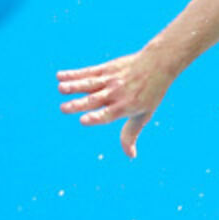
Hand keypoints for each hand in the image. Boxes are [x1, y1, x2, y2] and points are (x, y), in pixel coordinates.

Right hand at [57, 51, 174, 157]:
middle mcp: (116, 93)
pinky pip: (88, 72)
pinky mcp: (107, 69)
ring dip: (74, 86)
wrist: (159, 63)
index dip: (96, 118)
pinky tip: (59, 76)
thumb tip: (131, 156)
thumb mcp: (145, 114)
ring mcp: (111, 80)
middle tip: (63, 108)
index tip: (83, 120)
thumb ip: (131, 133)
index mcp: (125, 106)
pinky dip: (73, 74)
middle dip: (79, 104)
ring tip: (60, 88)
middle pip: (95, 100)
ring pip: (90, 84)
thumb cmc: (151, 92)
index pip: (109, 114)